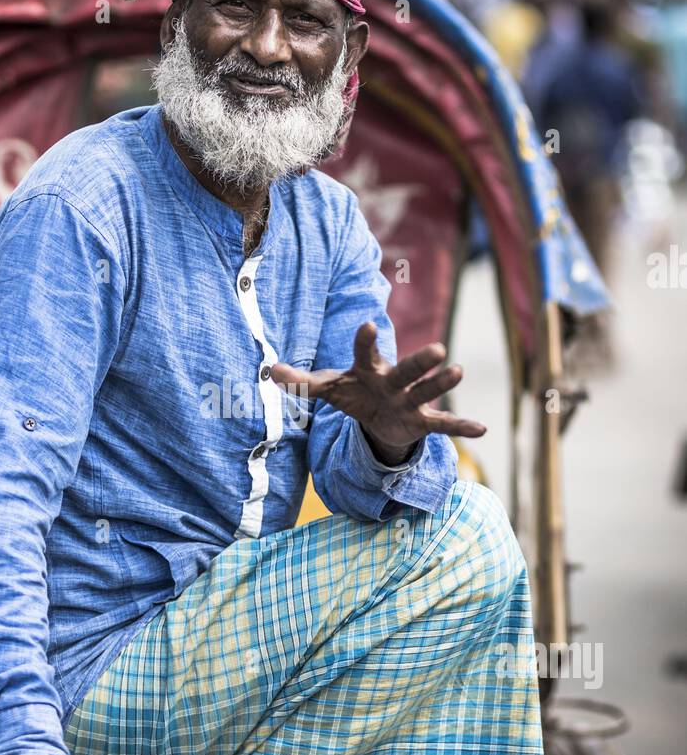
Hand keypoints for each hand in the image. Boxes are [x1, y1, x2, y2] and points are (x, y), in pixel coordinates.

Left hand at [270, 323, 485, 458]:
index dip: (364, 341)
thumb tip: (272, 372)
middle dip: (419, 361)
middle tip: (437, 348)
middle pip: (406, 369)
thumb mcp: (329, 390)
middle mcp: (393, 381)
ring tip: (459, 371)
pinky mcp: (422, 420)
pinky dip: (462, 427)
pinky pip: (443, 425)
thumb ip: (303, 383)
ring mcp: (410, 400)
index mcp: (369, 370)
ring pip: (427, 391)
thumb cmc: (355, 395)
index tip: (365, 325)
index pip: (365, 353)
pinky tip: (483, 429)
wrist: (378, 419)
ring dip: (442, 383)